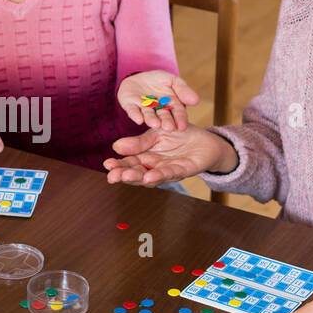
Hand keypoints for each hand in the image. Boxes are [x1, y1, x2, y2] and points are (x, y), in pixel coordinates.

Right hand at [103, 126, 229, 185]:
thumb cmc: (178, 137)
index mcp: (146, 158)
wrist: (205, 140)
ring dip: (139, 178)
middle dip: (124, 175)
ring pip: (151, 177)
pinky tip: (150, 176)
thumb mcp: (155, 134)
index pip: (129, 163)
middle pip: (137, 174)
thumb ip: (138, 142)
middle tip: (112, 176)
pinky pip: (171, 173)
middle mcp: (155, 168)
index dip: (118, 165)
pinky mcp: (184, 170)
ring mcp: (168, 171)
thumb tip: (116, 146)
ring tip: (127, 176)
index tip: (107, 165)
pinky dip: (161, 175)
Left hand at [117, 71, 200, 130]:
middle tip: (169, 128)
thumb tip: (196, 100)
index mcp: (170, 104)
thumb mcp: (172, 81)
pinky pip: (132, 110)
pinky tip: (138, 120)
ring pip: (148, 115)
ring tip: (155, 124)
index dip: (180, 119)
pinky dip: (135, 115)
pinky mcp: (130, 106)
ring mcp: (143, 108)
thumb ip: (183, 89)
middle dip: (166, 121)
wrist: (139, 77)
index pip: (177, 112)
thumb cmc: (158, 80)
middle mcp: (157, 109)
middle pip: (163, 116)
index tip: (182, 127)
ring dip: (151, 120)